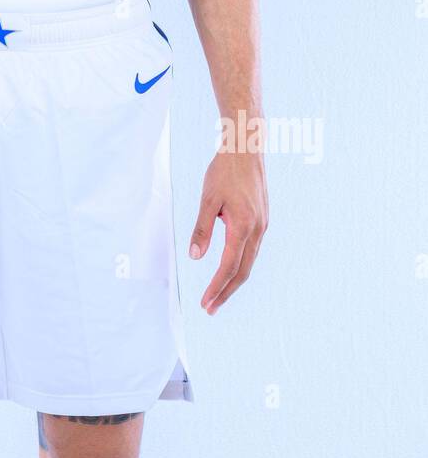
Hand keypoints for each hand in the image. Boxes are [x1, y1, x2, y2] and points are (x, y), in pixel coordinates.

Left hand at [189, 146, 267, 313]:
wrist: (246, 148)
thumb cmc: (224, 171)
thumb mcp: (207, 199)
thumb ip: (201, 229)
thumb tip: (194, 257)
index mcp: (243, 227)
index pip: (229, 266)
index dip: (217, 287)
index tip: (205, 303)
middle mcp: (257, 230)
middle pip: (243, 271)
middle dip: (226, 292)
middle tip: (210, 308)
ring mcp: (263, 225)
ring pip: (249, 261)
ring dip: (233, 280)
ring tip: (218, 294)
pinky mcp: (262, 219)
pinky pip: (252, 249)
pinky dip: (241, 264)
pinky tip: (230, 268)